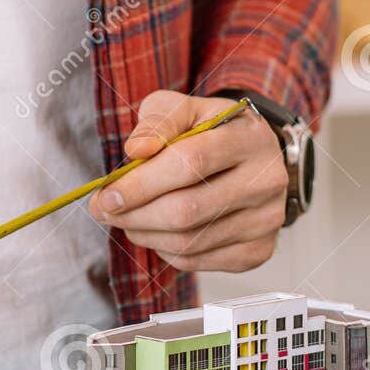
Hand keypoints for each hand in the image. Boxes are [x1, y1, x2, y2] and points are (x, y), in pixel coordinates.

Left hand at [87, 90, 288, 272]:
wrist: (253, 156)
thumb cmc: (211, 129)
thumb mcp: (185, 109)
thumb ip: (157, 121)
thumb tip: (135, 150)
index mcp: (248, 137)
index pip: (191, 163)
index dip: (142, 183)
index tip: (106, 194)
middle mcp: (266, 181)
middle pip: (187, 210)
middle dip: (134, 214)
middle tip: (103, 210)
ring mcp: (266, 220)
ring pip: (189, 242)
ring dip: (143, 234)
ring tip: (126, 218)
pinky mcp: (258, 250)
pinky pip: (197, 261)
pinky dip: (165, 250)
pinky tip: (156, 231)